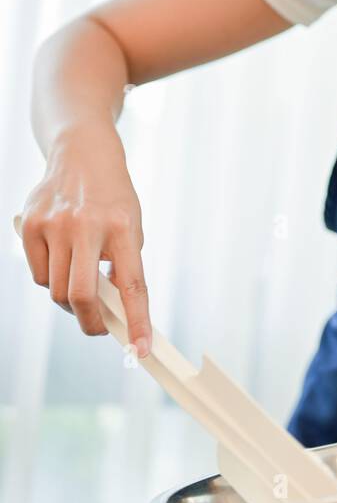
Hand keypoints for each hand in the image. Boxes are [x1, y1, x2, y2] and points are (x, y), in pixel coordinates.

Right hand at [18, 125, 151, 357]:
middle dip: (91, 322)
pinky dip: (51, 279)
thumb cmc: (112, 199)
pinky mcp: (29, 225)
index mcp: (121, 226)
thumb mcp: (130, 226)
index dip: (137, 321)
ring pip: (57, 290)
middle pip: (81, 296)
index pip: (131, 284)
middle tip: (100, 328)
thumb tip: (115, 314)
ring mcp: (53, 225)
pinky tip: (62, 260)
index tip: (140, 349)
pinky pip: (39, 275)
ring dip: (71, 300)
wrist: (81, 154)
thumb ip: (123, 266)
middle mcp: (86, 225)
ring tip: (82, 281)